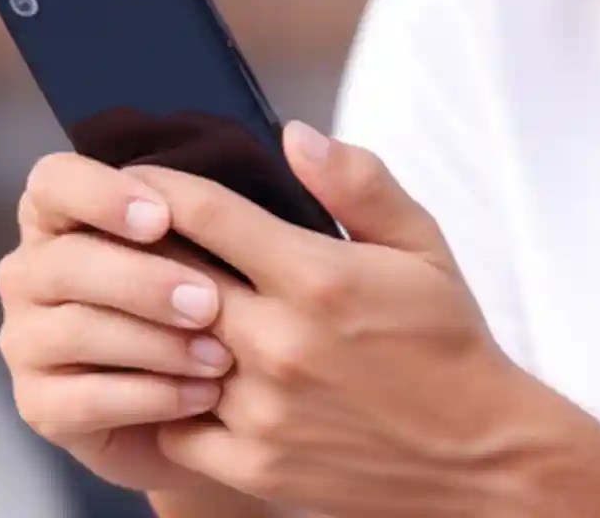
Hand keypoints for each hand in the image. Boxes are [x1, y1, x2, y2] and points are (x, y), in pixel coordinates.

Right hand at [0, 152, 238, 492]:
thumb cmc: (220, 312)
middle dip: (140, 280)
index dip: (101, 194)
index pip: (55, 181)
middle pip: (63, 261)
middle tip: (210, 303)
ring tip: (220, 360)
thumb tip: (298, 135)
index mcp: (64, 215)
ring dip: (152, 343)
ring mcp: (26, 340)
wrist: (210, 411)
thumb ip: (268, 199)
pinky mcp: (38, 405)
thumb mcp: (251, 250)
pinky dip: (147, 397)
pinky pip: (81, 399)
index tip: (163, 217)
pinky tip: (201, 398)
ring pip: (72, 330)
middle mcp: (32, 271)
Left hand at [132, 121, 541, 516]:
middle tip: (116, 237)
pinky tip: (169, 378)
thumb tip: (293, 134)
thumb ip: (357, 184)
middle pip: (168, 277)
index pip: (206, 212)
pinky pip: (172, 424)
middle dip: (136, 250)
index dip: (156, 187)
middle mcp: (281, 342)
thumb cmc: (447, 345)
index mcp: (317, 277)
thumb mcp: (421, 247)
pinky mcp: (255, 465)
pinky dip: (162, 399)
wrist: (483, 461)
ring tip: (129, 303)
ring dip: (142, 325)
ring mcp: (263, 409)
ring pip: (160, 351)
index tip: (133, 179)